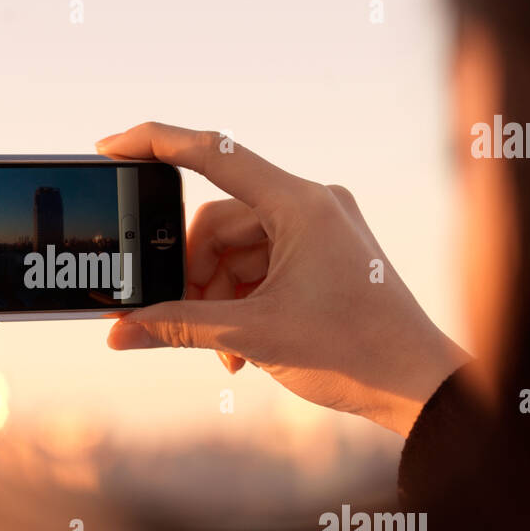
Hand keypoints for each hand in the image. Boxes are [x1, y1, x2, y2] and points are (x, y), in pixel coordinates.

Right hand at [97, 123, 468, 436]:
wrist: (419, 387)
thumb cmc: (354, 353)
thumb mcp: (253, 336)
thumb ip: (177, 327)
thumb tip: (119, 332)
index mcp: (300, 204)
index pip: (212, 154)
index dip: (155, 144)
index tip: (110, 148)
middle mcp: (312, 204)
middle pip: (219, 223)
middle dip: (194, 275)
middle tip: (179, 319)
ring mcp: (321, 229)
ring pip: (237, 250)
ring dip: (218, 298)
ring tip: (225, 348)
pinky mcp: (324, 254)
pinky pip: (262, 265)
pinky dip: (243, 301)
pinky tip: (242, 346)